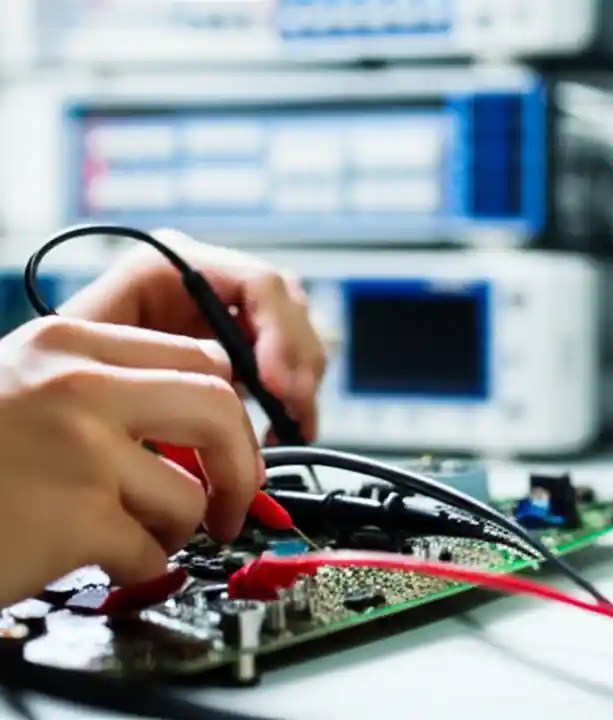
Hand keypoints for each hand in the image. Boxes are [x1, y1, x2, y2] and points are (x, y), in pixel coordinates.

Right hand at [0, 316, 262, 605]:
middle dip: (241, 462)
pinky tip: (102, 565)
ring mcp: (79, 451)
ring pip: (189, 493)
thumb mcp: (17, 389)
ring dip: (176, 529)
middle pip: (218, 407)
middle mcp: (76, 386)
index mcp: (64, 344)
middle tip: (233, 502)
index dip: (225, 409)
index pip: (198, 357)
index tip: (224, 443)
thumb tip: (201, 415)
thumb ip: (98, 387)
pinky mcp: (75, 519)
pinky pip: (152, 551)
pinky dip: (139, 569)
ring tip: (137, 538)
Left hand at [60, 229, 326, 441]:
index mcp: (170, 267)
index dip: (280, 332)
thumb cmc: (50, 373)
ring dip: (303, 383)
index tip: (277, 385)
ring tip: (291, 425)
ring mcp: (225, 317)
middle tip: (293, 408)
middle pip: (288, 307)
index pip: (258, 283)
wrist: (39, 404)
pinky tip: (284, 429)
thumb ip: (155, 353)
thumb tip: (226, 379)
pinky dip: (294, 399)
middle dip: (299, 360)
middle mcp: (205, 283)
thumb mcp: (92, 348)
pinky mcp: (236, 351)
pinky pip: (286, 366)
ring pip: (295, 335)